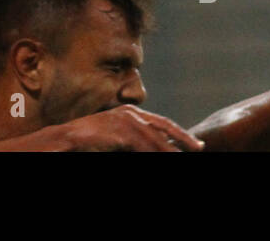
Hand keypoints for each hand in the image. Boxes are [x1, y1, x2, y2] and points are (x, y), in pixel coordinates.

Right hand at [60, 105, 204, 151]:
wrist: (69, 138)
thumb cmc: (91, 140)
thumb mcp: (117, 136)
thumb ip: (133, 139)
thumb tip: (154, 146)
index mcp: (131, 112)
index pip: (162, 123)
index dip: (179, 133)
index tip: (195, 143)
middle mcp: (131, 113)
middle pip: (164, 127)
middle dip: (184, 139)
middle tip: (200, 148)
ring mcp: (127, 121)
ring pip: (156, 139)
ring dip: (170, 151)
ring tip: (183, 156)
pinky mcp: (122, 131)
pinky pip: (144, 147)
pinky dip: (155, 153)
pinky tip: (165, 157)